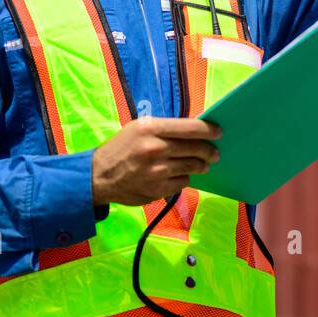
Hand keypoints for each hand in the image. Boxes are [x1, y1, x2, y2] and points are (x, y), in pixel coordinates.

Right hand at [91, 116, 221, 206]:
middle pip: (195, 148)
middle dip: (209, 151)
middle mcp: (155, 148)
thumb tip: (195, 130)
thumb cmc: (121, 148)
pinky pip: (182, 182)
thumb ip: (164, 129)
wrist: (98, 176)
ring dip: (200, 166)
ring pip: (192, 167)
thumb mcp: (138, 129)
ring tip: (202, 165)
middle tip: (214, 153)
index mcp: (150, 128)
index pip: (190, 127)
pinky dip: (184, 178)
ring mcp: (156, 171)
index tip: (219, 132)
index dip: (209, 130)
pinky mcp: (157, 189)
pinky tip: (179, 174)